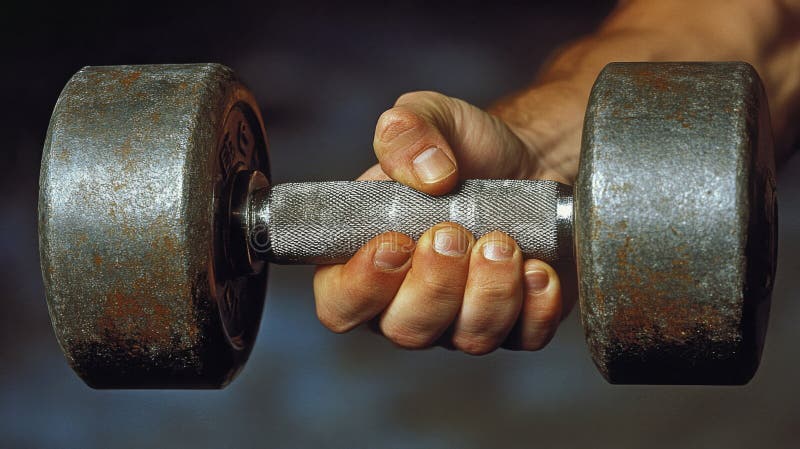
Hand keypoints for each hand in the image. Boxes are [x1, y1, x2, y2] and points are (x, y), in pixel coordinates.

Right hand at [313, 90, 579, 353]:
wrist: (532, 160)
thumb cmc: (466, 149)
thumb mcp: (428, 116)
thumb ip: (406, 132)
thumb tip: (428, 175)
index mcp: (366, 261)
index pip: (340, 304)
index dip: (361, 287)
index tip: (396, 243)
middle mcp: (409, 301)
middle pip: (405, 329)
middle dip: (434, 285)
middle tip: (455, 234)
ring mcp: (463, 319)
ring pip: (467, 338)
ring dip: (488, 291)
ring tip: (503, 240)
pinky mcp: (518, 324)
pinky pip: (523, 337)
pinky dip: (534, 305)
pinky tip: (538, 265)